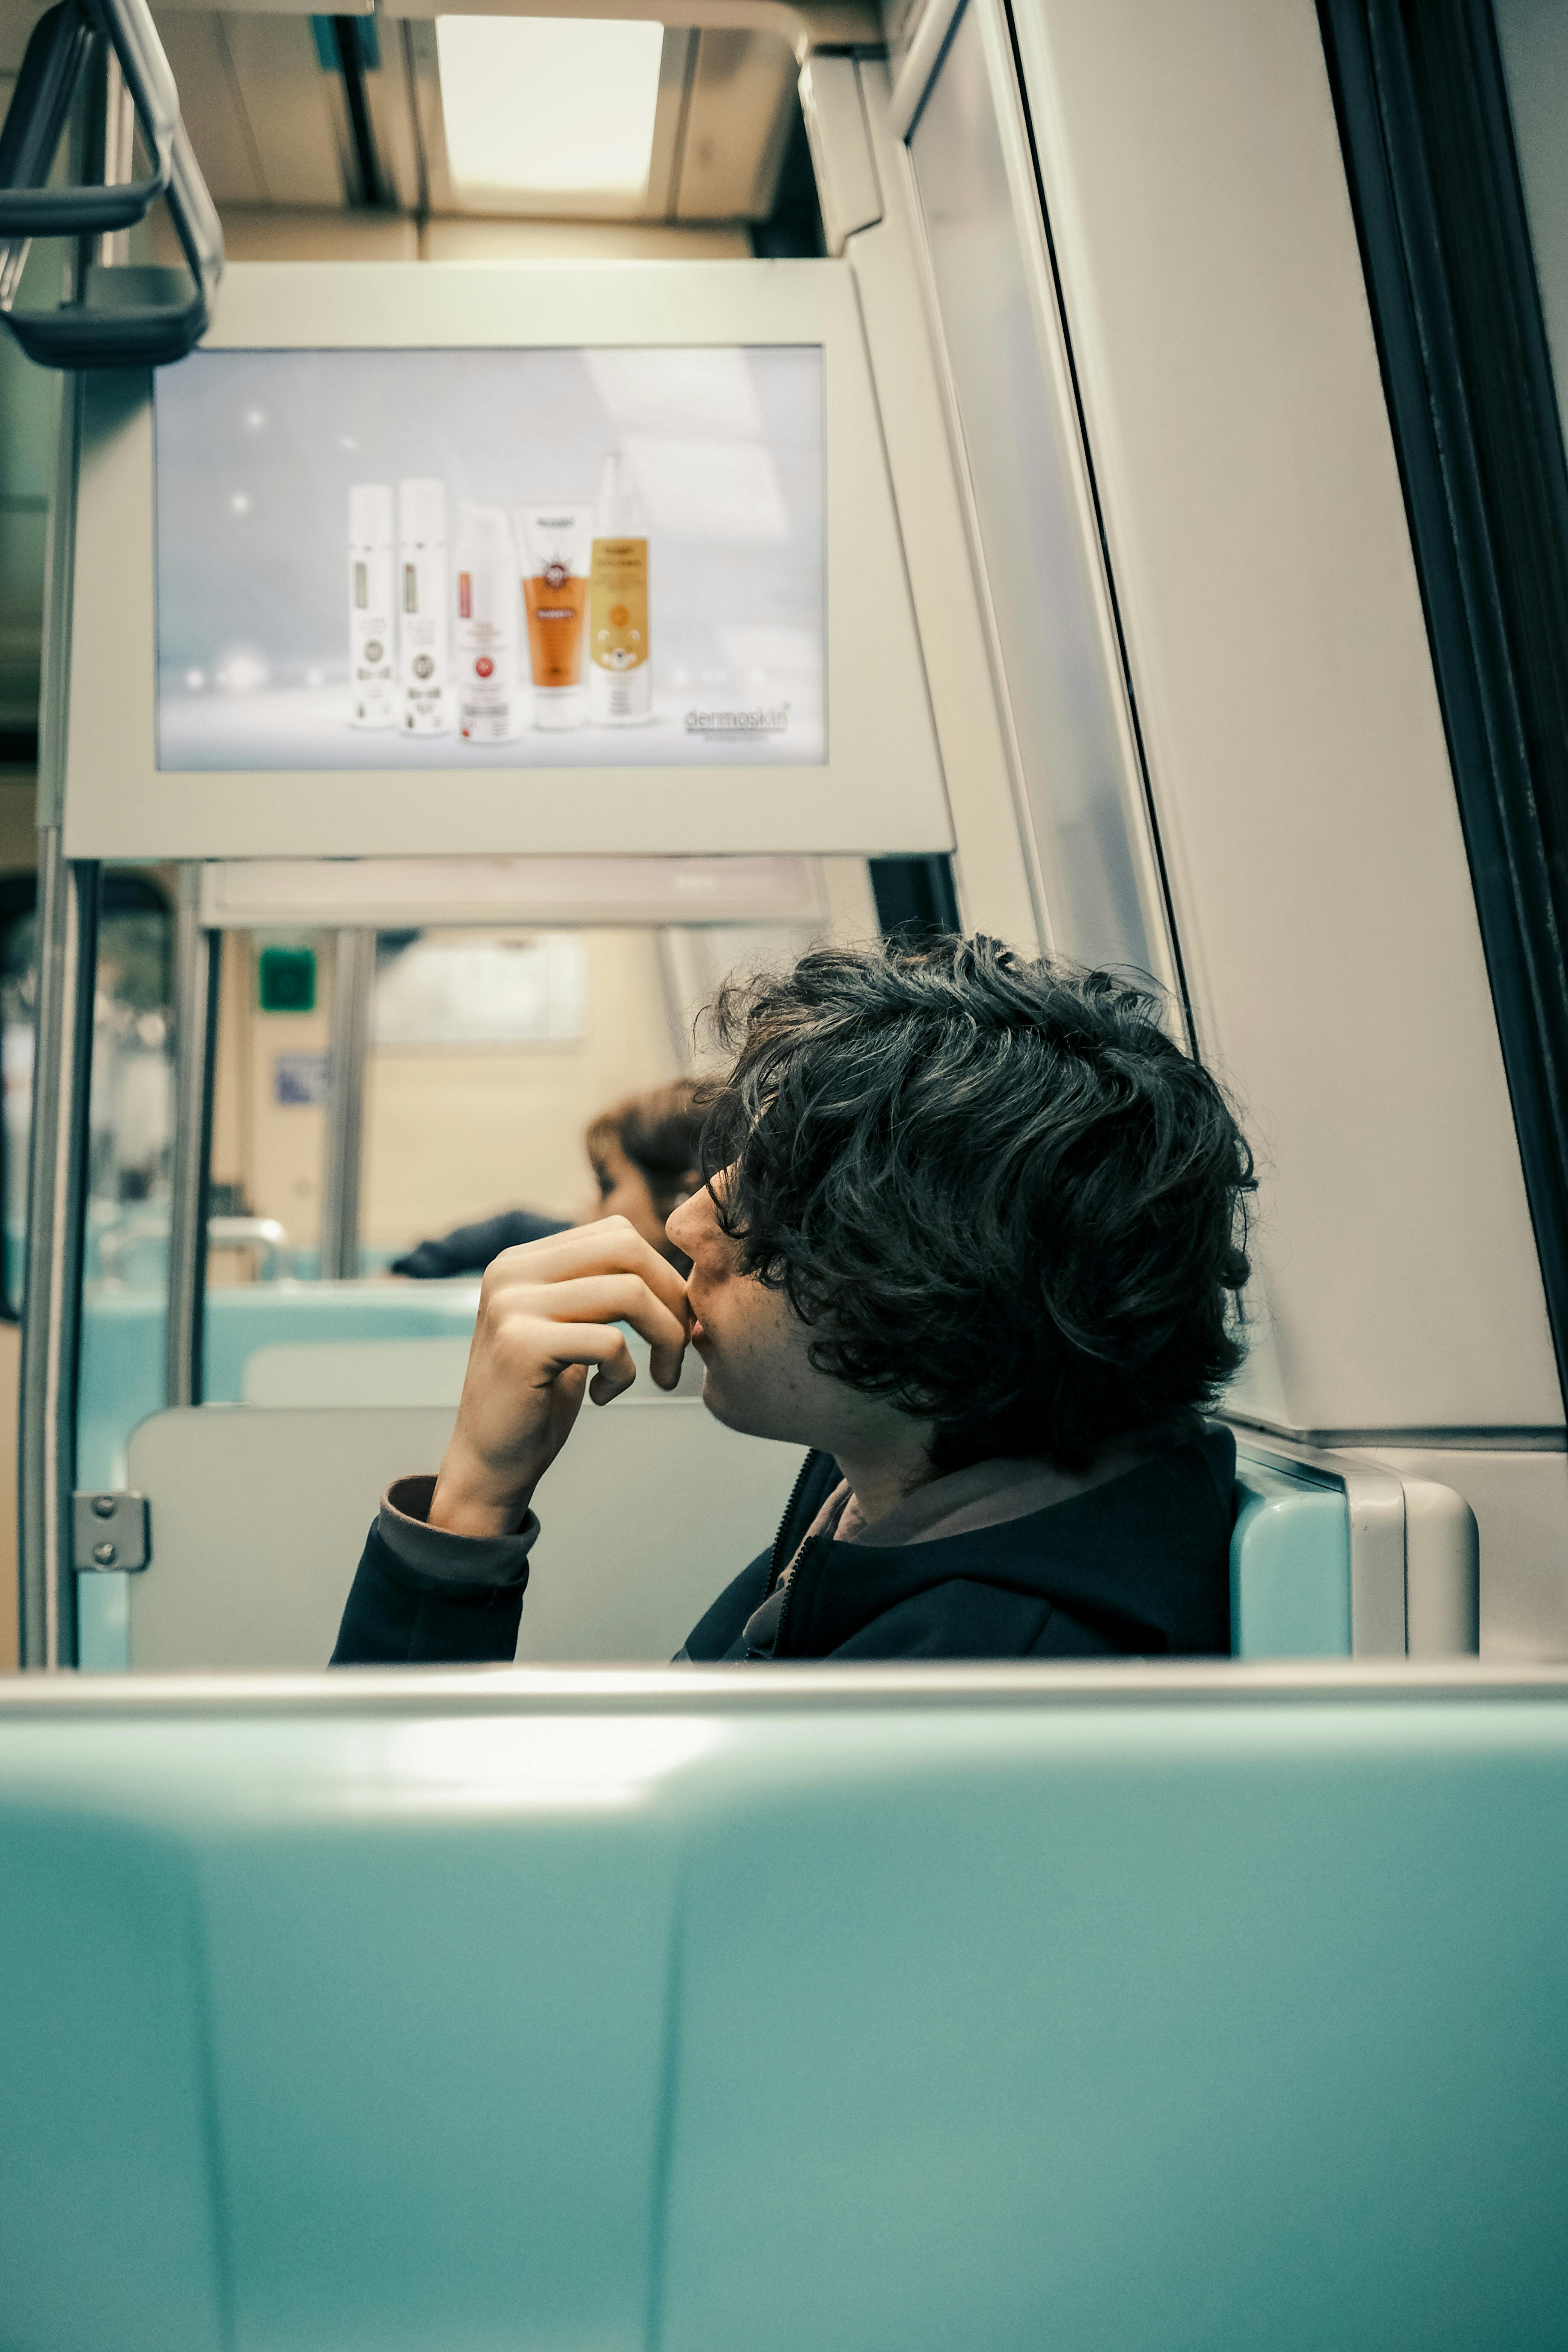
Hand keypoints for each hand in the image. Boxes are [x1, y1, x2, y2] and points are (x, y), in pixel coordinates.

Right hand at [429, 1217, 690, 1537]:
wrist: (489, 1463)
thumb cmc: (539, 1399)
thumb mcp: (568, 1327)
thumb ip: (599, 1288)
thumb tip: (673, 1269)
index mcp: (523, 1260)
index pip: (617, 1233)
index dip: (662, 1274)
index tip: (672, 1322)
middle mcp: (511, 1271)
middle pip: (628, 1248)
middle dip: (672, 1298)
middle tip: (678, 1348)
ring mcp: (512, 1305)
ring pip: (629, 1292)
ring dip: (664, 1338)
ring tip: (656, 1375)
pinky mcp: (521, 1345)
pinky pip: (610, 1342)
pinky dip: (626, 1373)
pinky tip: (602, 1396)